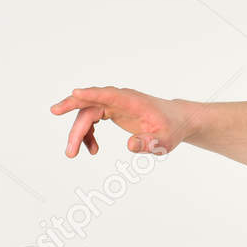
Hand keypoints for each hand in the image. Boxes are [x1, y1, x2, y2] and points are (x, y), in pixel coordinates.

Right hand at [50, 86, 191, 157]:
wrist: (177, 120)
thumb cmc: (172, 128)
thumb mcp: (166, 140)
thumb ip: (150, 142)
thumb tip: (130, 146)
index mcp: (132, 102)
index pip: (108, 94)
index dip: (91, 94)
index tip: (74, 93)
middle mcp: (119, 99)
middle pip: (90, 106)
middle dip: (77, 127)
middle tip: (69, 149)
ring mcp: (114, 104)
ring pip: (87, 114)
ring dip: (79, 133)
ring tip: (74, 154)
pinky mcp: (112, 111)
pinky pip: (92, 119)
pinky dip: (88, 134)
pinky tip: (93, 149)